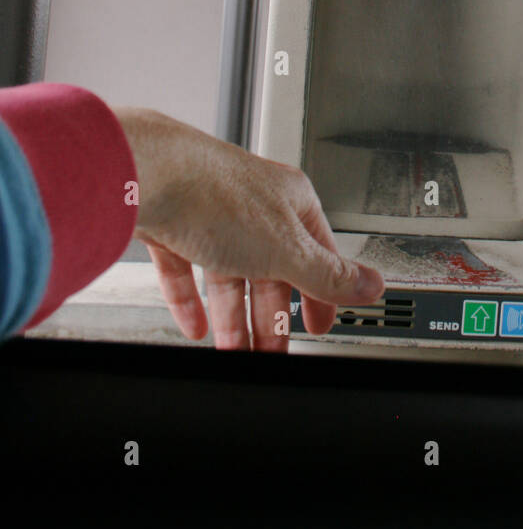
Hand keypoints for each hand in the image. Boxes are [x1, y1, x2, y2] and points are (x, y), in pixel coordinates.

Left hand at [113, 108, 383, 350]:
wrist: (146, 174)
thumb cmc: (215, 194)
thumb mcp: (286, 248)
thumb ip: (327, 273)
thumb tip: (370, 284)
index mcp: (290, 201)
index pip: (317, 253)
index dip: (321, 293)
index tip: (318, 325)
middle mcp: (251, 204)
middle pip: (270, 270)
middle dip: (270, 318)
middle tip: (272, 354)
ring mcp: (208, 213)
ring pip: (228, 274)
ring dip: (233, 318)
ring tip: (233, 352)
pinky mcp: (171, 224)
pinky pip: (185, 269)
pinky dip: (191, 300)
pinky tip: (194, 324)